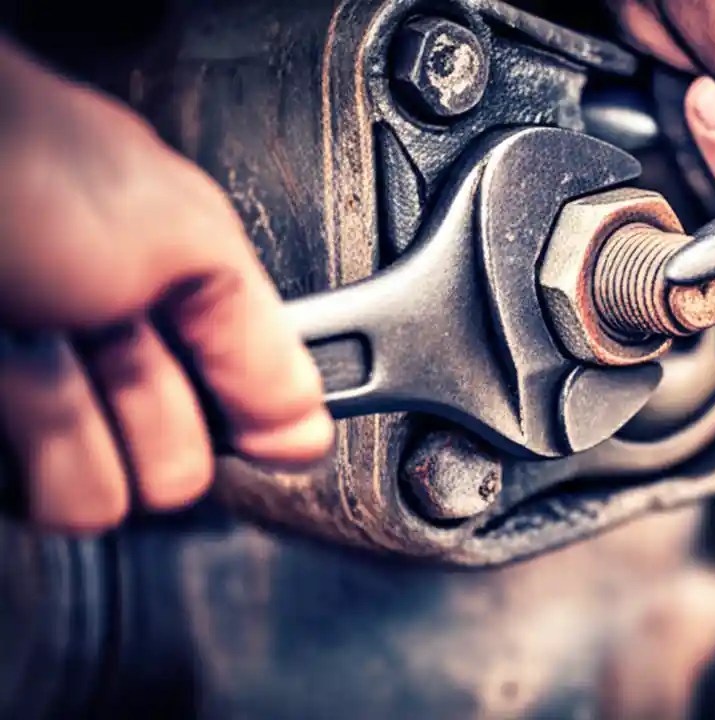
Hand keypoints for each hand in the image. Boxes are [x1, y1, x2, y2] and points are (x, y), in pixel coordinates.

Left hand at [0, 42, 331, 532]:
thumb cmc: (21, 163)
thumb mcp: (190, 242)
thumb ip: (261, 339)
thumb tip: (307, 420)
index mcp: (164, 259)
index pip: (240, 365)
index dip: (259, 412)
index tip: (271, 447)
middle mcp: (94, 308)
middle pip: (167, 427)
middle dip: (163, 436)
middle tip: (142, 412)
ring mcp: (25, 359)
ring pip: (88, 466)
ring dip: (87, 463)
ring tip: (54, 426)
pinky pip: (20, 482)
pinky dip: (33, 482)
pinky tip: (21, 452)